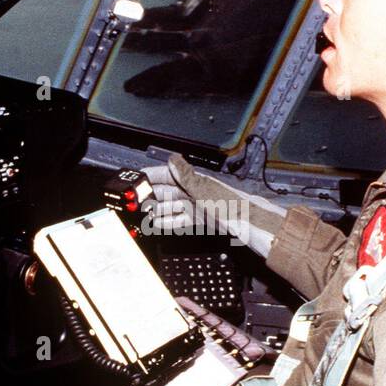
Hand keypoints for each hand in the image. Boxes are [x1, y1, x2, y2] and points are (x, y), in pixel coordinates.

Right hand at [140, 155, 285, 257]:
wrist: (251, 227)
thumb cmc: (231, 207)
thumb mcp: (204, 191)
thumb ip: (186, 176)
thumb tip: (171, 158)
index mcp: (195, 180)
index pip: (167, 173)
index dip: (150, 176)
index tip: (135, 180)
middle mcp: (196, 190)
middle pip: (167, 191)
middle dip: (150, 195)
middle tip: (134, 202)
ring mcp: (199, 205)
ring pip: (173, 206)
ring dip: (157, 210)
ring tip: (142, 215)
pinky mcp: (202, 219)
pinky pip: (181, 219)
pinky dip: (169, 221)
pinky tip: (159, 224)